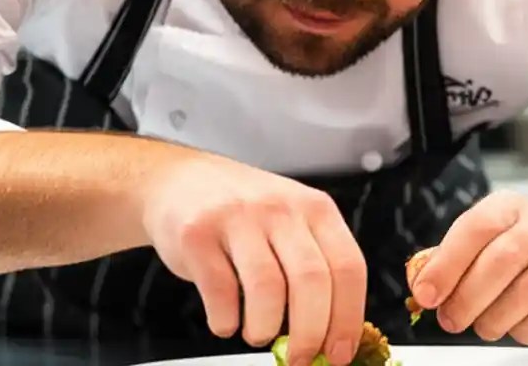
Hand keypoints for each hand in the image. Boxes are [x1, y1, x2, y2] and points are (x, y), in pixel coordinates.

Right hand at [140, 151, 366, 365]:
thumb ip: (315, 268)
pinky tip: (226, 320)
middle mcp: (280, 208)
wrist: (178, 179)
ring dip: (264, 329)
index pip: (348, 267)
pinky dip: (226, 321)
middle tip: (300, 359)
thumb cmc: (242, 212)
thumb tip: (333, 337)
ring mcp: (237, 217)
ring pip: (267, 289)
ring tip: (258, 335)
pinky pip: (220, 292)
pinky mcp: (197, 234)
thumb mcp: (290, 222)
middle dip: (310, 334)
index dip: (348, 319)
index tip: (340, 352)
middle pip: (312, 281)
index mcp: (315, 208)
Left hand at [407, 191, 527, 356]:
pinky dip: (526, 330)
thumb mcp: (483, 257)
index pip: (476, 226)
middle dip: (468, 297)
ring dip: (495, 317)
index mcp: (512, 207)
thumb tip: (422, 284)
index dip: (447, 264)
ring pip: (527, 289)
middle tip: (451, 320)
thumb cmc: (523, 272)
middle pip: (501, 258)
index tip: (426, 294)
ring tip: (484, 327)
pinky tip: (518, 329)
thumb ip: (450, 265)